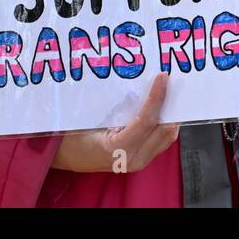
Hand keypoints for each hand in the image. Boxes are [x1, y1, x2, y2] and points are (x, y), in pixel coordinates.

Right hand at [50, 74, 179, 172]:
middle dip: (171, 105)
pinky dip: (163, 123)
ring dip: (170, 114)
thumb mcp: (90, 117)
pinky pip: (161, 140)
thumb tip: (142, 84)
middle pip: (165, 130)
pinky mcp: (141, 160)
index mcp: (118, 149)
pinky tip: (160, 108)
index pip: (146, 120)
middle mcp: (133, 159)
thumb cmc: (73, 136)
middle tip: (171, 82)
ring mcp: (139, 162)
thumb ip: (118, 107)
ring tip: (168, 92)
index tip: (163, 77)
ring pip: (167, 137)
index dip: (157, 96)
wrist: (66, 159)